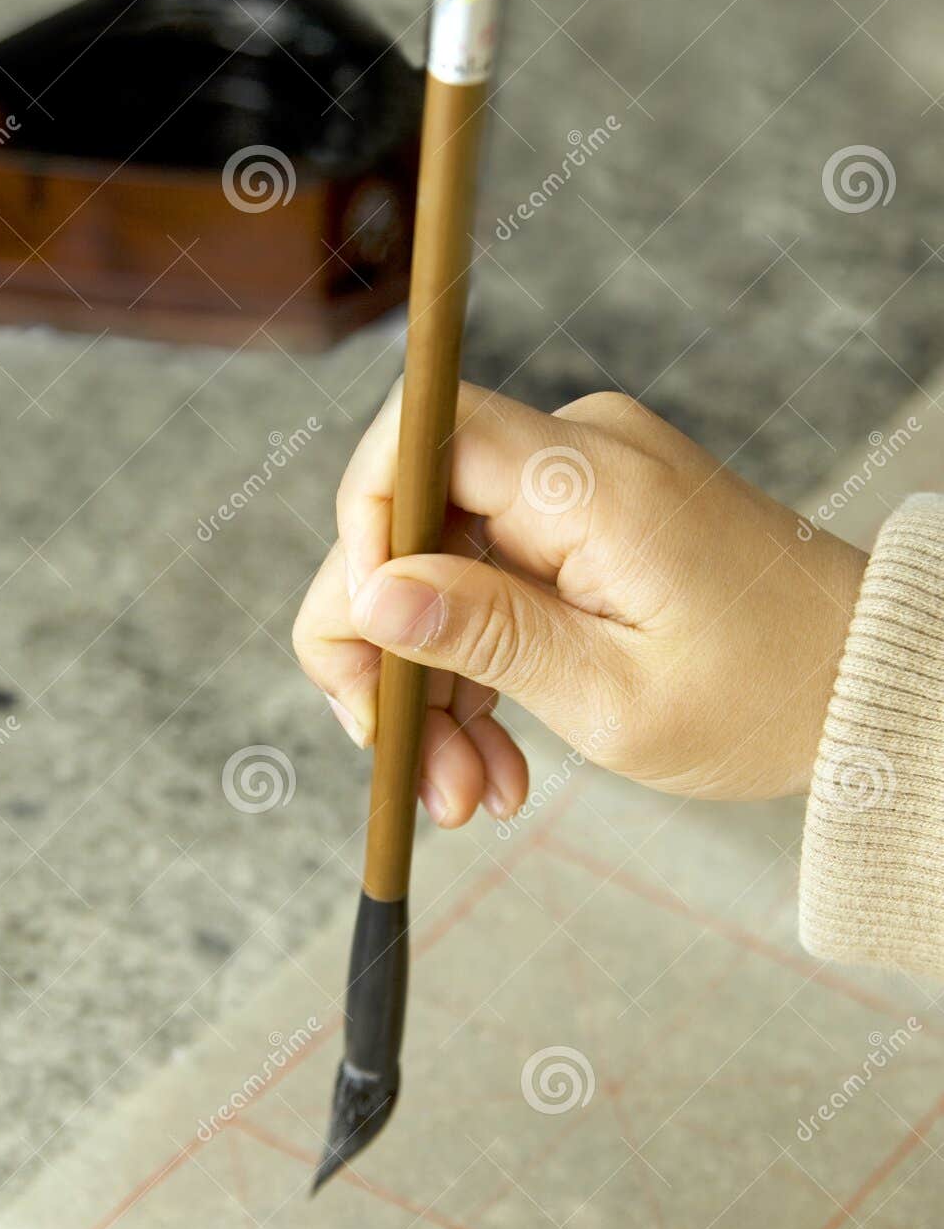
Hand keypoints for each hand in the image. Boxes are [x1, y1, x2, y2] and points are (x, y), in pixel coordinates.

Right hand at [293, 383, 867, 823]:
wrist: (865, 681)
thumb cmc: (765, 696)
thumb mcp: (612, 696)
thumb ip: (484, 636)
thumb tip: (371, 597)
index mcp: (591, 482)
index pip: (419, 435)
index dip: (362, 526)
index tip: (367, 645)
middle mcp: (581, 456)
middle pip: (418, 517)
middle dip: (395, 651)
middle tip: (411, 769)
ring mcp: (585, 487)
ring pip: (448, 564)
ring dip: (439, 683)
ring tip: (467, 793)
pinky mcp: (592, 522)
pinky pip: (497, 577)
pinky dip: (485, 666)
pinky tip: (495, 758)